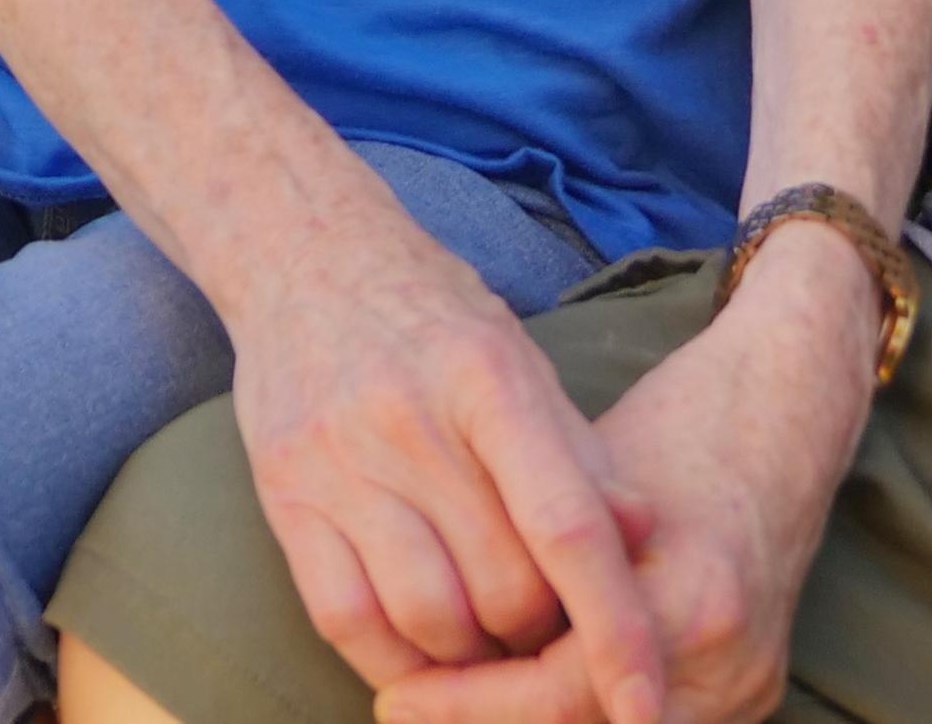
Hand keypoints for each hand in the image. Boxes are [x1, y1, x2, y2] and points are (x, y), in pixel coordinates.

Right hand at [217, 196, 668, 722]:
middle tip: (549, 624)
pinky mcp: (284, 495)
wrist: (302, 254)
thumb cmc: (432, 313)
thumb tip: (647, 537)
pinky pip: (346, 619)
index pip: (566, 525)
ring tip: (490, 637)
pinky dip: (395, 658)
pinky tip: (420, 648)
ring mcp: (338, 460)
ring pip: (430, 618)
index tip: (647, 702)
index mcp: (486, 377)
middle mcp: (408, 419)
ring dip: (475, 657)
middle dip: (543, 635)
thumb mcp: (519, 356)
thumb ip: (580, 451)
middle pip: (502, 587)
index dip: (616, 626)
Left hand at [371, 232, 877, 723]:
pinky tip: (517, 695)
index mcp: (685, 600)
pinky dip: (581, 716)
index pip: (555, 694)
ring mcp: (750, 689)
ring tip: (449, 701)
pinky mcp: (757, 696)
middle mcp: (728, 663)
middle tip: (407, 709)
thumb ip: (520, 553)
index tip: (396, 698)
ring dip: (532, 723)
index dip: (466, 702)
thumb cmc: (671, 430)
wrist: (786, 417)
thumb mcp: (579, 482)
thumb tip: (420, 619)